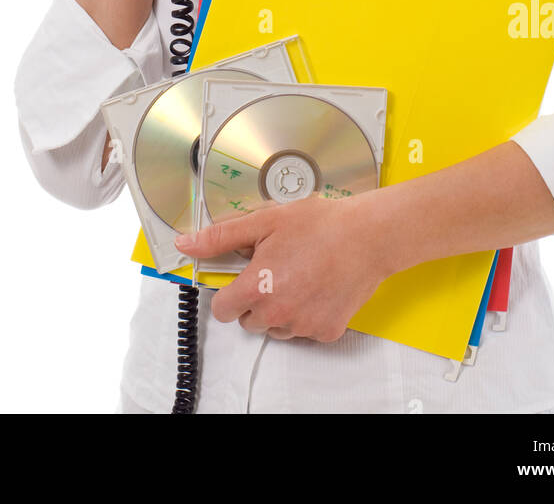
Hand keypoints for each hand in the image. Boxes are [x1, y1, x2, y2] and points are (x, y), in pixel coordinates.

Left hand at [174, 192, 391, 341]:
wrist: (368, 236)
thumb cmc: (319, 224)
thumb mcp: (264, 220)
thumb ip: (221, 237)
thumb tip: (186, 244)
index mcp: (257, 287)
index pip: (222, 309)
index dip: (230, 291)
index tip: (243, 277)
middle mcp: (278, 313)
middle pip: (249, 320)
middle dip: (256, 298)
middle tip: (277, 269)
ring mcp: (303, 326)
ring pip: (276, 327)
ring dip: (281, 308)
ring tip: (301, 275)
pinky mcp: (326, 332)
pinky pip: (304, 330)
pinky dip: (307, 313)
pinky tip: (319, 287)